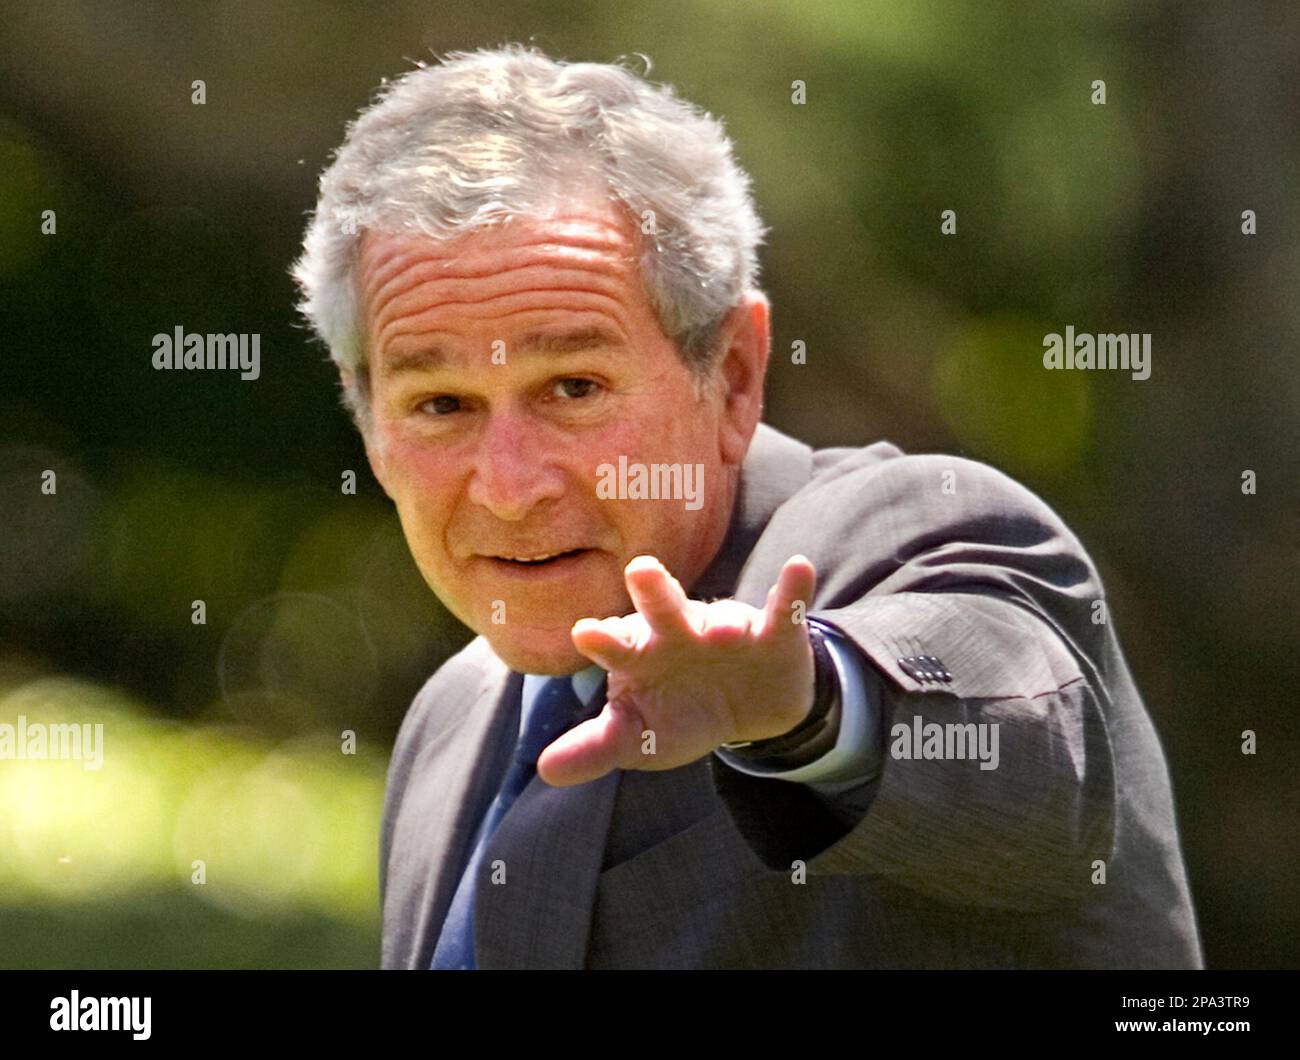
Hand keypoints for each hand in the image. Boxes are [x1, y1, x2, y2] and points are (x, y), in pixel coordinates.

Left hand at [536, 553, 817, 785]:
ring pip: (725, 618)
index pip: (618, 645)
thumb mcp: (640, 737)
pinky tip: (799, 568)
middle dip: (653, 592)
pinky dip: (792, 591)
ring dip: (727, 622)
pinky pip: (784, 609)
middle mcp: (680, 631)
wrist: (749, 708)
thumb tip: (544, 770)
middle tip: (639, 570)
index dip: (603, 639)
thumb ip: (596, 748)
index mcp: (642, 654)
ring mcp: (728, 629)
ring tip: (727, 633)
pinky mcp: (774, 634)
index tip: (584, 633)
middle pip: (663, 608)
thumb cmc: (680, 712)